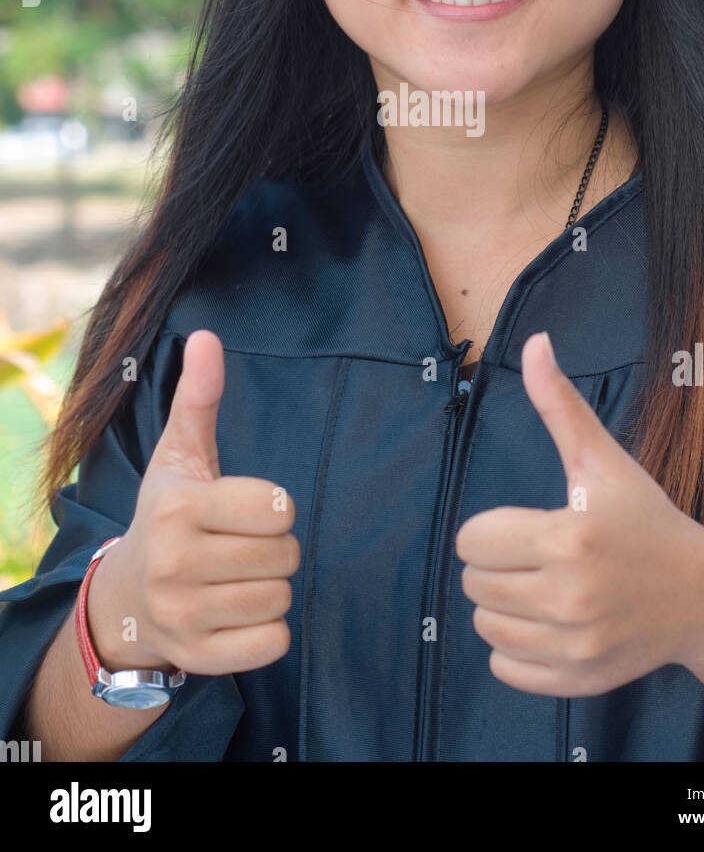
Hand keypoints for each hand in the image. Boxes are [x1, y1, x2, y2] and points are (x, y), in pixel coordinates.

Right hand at [103, 330, 299, 676]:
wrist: (126, 597)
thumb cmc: (169, 513)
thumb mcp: (180, 454)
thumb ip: (199, 397)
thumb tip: (207, 336)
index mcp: (178, 508)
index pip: (278, 508)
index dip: (273, 508)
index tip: (245, 511)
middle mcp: (174, 563)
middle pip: (287, 555)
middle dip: (275, 549)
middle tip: (238, 547)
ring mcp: (183, 615)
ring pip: (282, 598)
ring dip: (271, 589)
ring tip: (233, 578)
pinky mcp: (197, 657)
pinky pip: (274, 643)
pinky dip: (267, 631)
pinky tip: (235, 614)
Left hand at [455, 331, 703, 696]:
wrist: (702, 596)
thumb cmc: (646, 521)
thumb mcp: (603, 461)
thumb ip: (561, 404)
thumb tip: (535, 343)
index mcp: (569, 538)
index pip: (472, 540)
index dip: (492, 529)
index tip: (526, 526)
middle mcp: (570, 597)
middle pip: (474, 584)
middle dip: (497, 565)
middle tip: (536, 556)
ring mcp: (575, 645)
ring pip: (484, 627)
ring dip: (503, 606)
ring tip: (542, 588)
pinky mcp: (578, 680)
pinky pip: (504, 668)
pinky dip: (514, 649)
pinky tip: (547, 624)